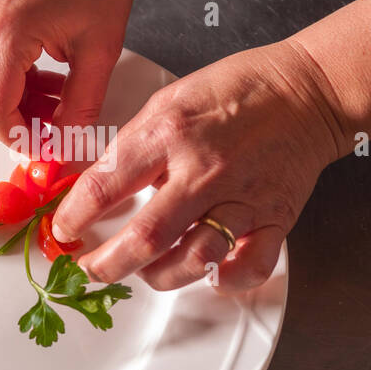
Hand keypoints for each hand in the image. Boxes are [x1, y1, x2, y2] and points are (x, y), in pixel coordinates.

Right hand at [0, 0, 136, 146]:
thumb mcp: (100, 47)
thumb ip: (80, 104)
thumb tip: (66, 142)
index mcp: (6, 28)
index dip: (18, 136)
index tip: (44, 146)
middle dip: (10, 119)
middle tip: (49, 126)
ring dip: (7, 95)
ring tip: (53, 95)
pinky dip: (3, 70)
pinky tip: (40, 69)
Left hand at [51, 40, 346, 293]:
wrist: (307, 90)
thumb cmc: (238, 90)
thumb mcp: (170, 100)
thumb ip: (136, 144)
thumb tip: (99, 184)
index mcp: (169, 135)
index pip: (105, 186)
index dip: (74, 216)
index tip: (63, 231)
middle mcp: (203, 171)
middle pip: (144, 238)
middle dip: (106, 264)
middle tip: (91, 269)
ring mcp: (241, 198)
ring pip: (193, 259)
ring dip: (160, 276)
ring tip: (145, 271)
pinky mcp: (274, 218)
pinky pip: (250, 266)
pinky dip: (227, 280)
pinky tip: (210, 274)